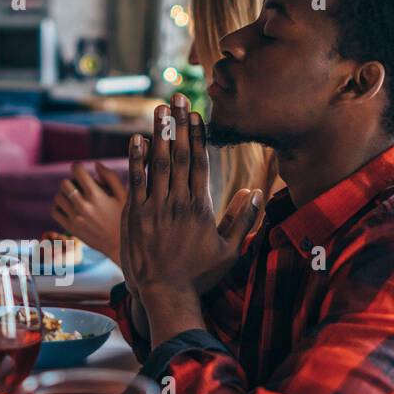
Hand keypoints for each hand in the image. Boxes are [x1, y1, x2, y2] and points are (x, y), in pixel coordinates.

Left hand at [51, 162, 126, 264]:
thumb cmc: (124, 218)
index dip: (77, 167)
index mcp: (96, 195)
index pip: (77, 172)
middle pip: (65, 183)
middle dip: (71, 180)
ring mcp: (75, 218)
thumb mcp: (123, 195)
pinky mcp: (71, 228)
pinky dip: (58, 206)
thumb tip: (95, 164)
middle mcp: (83, 206)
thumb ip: (110, 177)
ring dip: (64, 193)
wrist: (120, 245)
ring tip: (74, 196)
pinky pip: (54, 211)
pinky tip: (68, 206)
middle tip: (80, 185)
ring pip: (58, 196)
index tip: (80, 169)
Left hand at [124, 95, 261, 346]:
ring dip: (158, 134)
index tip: (196, 114)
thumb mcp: (230, 251)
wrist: (165, 295)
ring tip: (159, 109)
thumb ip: (244, 220)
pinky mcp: (135, 216)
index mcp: (200, 207)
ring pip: (157, 163)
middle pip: (179, 155)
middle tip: (176, 98)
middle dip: (178, 124)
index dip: (198, 135)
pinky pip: (135, 181)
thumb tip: (258, 191)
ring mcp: (154, 208)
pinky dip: (136, 159)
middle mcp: (177, 203)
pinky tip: (136, 139)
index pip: (200, 163)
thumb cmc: (199, 275)